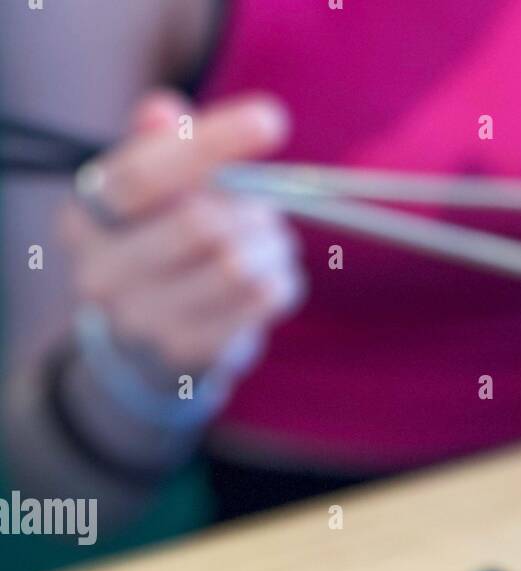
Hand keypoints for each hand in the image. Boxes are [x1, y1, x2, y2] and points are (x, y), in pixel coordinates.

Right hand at [61, 89, 305, 377]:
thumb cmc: (157, 247)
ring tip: (271, 244)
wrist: (144, 348)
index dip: (211, 142)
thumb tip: (164, 111)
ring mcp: (140, 321)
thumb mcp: (148, 193)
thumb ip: (160, 147)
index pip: (146, 174)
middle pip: (201, 224)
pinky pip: (259, 301)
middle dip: (249, 209)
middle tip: (266, 210)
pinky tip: (273, 277)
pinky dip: (282, 280)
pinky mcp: (185, 353)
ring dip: (272, 245)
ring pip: (237, 265)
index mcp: (83, 217)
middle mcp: (100, 273)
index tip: (272, 120)